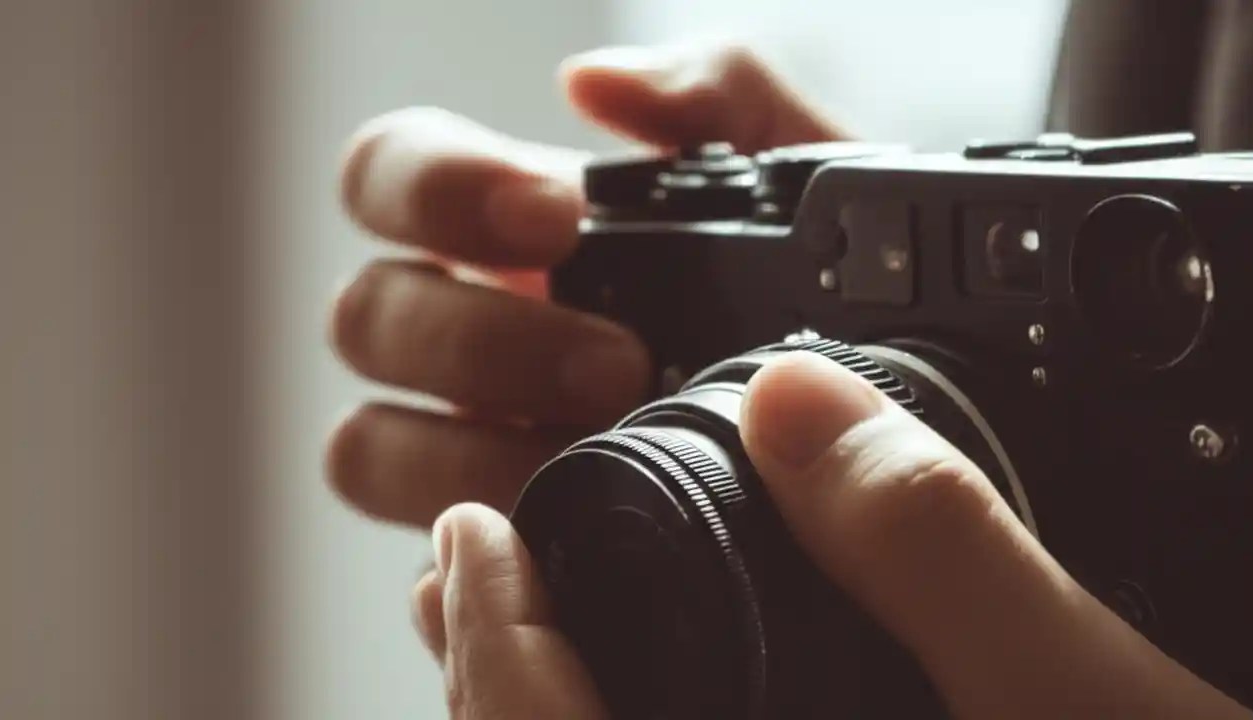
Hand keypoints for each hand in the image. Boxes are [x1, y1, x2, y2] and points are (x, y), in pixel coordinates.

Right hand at [326, 42, 844, 527]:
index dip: (437, 189)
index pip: (388, 178)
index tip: (555, 219)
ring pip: (365, 446)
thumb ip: (714, 94)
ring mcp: (473, 447)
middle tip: (616, 363)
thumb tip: (590, 82)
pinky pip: (424, 575)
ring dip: (460, 454)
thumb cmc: (828, 297)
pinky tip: (562, 559)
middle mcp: (473, 337)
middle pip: (367, 319)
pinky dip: (473, 567)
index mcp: (514, 236)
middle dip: (478, 341)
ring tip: (592, 461)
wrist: (887, 434)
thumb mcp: (801, 180)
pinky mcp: (495, 553)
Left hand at [412, 351, 1252, 718]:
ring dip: (539, 706)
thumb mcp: (1085, 698)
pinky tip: (655, 676)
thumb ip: (937, 544)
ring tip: (517, 618)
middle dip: (488, 669)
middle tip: (472, 557)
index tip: (473, 530)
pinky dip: (622, 717)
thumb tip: (801, 400)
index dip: (491, 631)